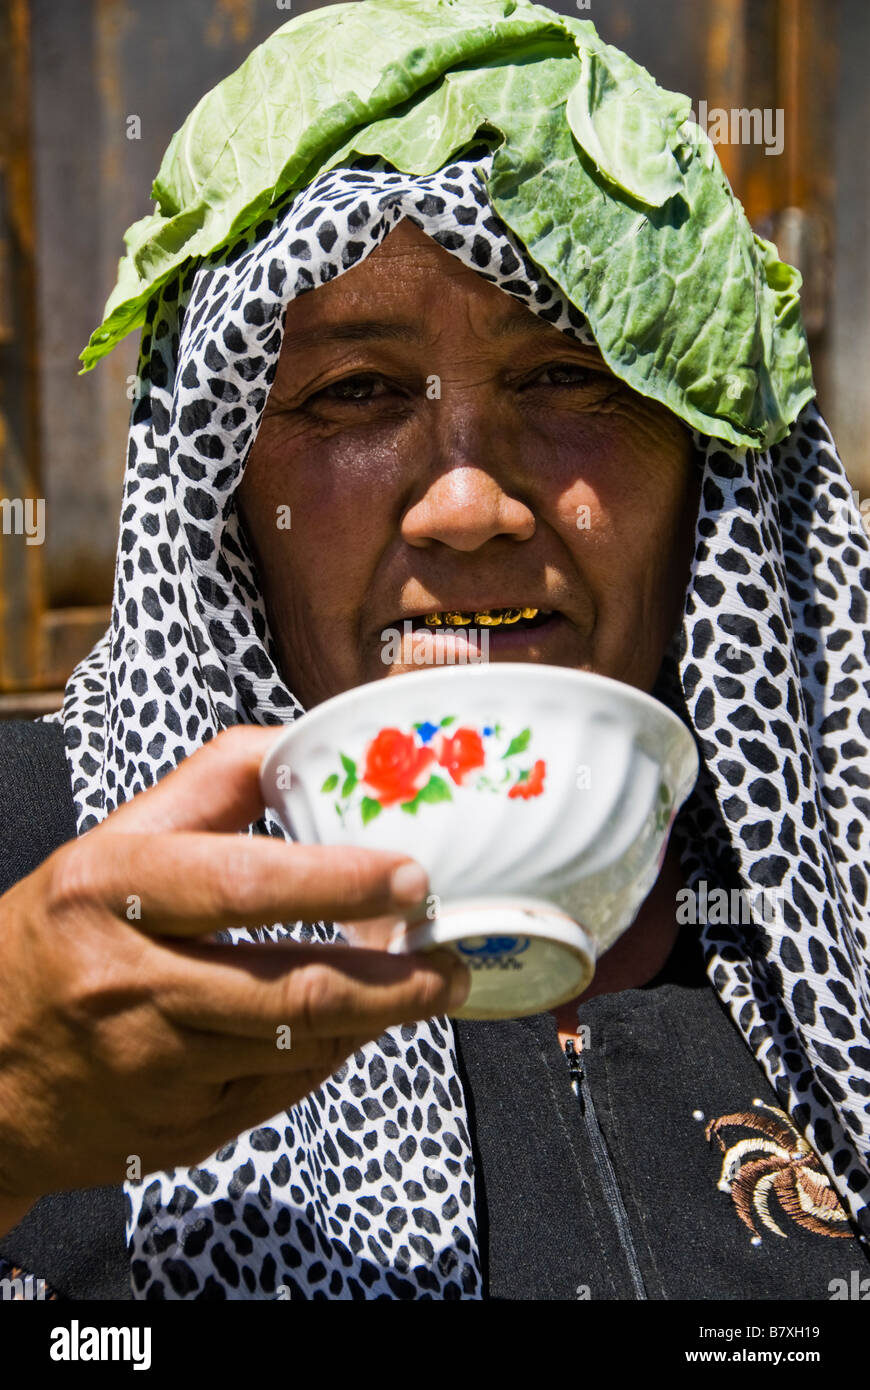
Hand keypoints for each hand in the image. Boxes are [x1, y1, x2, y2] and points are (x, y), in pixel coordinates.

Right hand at [0, 726, 468, 1220]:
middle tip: (450, 960)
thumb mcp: (112, 844)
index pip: (243, 885)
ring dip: (377, 1017)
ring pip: (300, 1045)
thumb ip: (208, 786)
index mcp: (110, 893)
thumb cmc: (60, 936)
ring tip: (426, 986)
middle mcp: (129, 984)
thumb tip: (302, 741)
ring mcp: (154, 1069)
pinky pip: (283, 1090)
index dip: (338, 881)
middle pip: (292, 988)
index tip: (410, 876)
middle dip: (394, 980)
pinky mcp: (178, 1129)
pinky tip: (356, 1025)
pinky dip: (332, 1055)